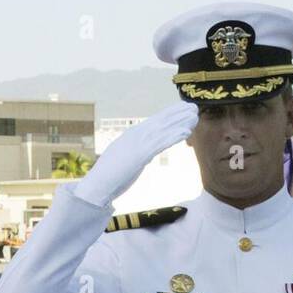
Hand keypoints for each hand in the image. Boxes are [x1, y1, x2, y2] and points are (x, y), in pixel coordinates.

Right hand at [75, 101, 198, 206]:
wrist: (98, 185)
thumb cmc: (110, 176)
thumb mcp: (125, 159)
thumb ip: (136, 153)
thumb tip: (145, 154)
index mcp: (131, 136)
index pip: (153, 122)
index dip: (169, 114)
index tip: (182, 108)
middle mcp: (135, 136)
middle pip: (160, 121)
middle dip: (177, 114)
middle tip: (194, 107)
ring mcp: (137, 144)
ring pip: (163, 129)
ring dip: (180, 122)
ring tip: (194, 116)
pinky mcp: (140, 155)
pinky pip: (160, 143)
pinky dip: (173, 137)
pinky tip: (186, 132)